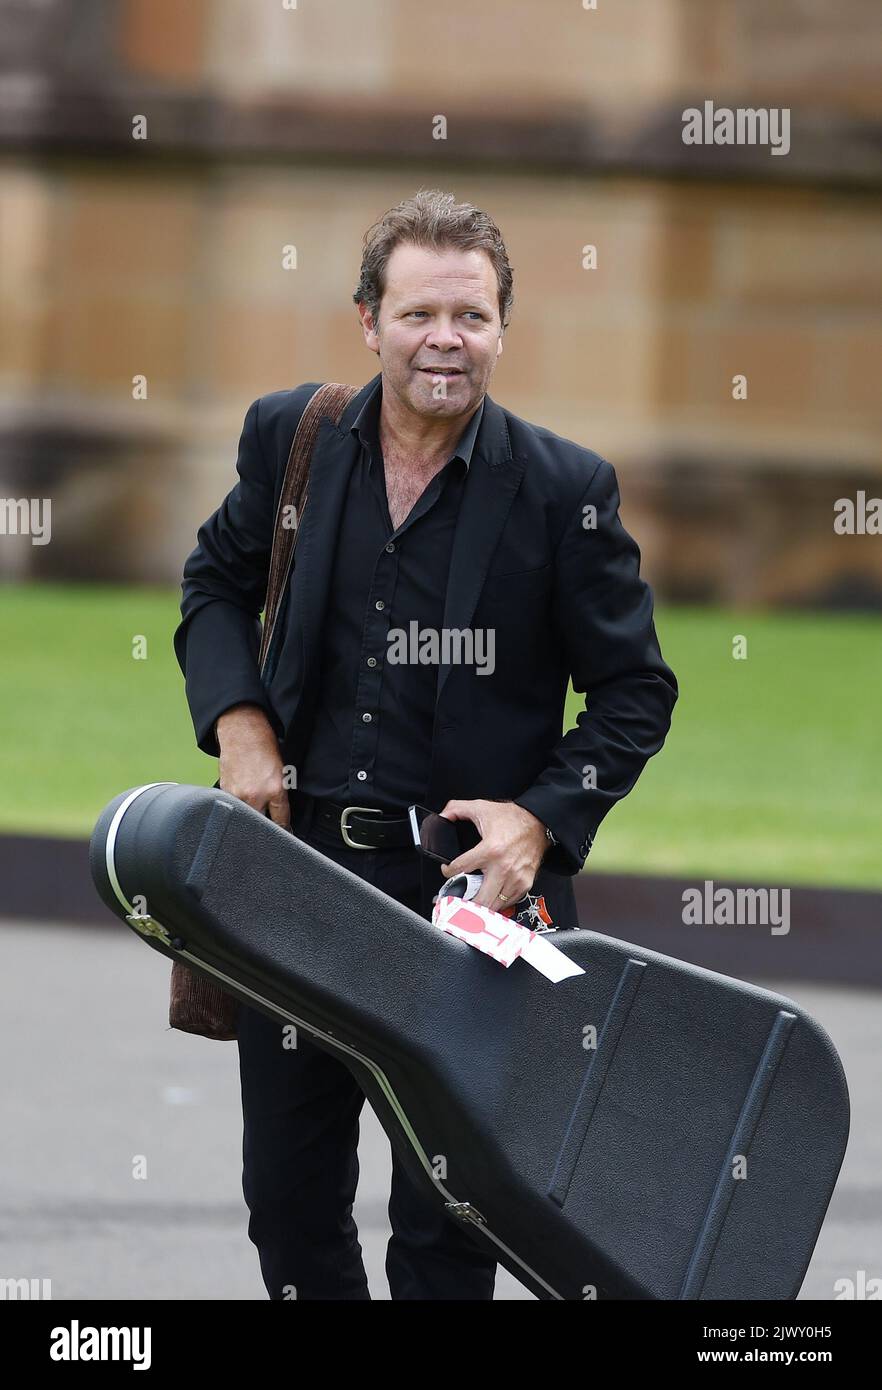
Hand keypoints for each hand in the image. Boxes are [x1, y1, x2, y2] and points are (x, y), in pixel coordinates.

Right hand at [216, 704, 290, 829]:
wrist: (242, 732)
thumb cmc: (264, 747)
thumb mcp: (282, 771)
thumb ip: (280, 794)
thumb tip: (279, 812)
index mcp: (275, 790)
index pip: (282, 822)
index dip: (285, 830)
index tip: (285, 834)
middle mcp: (256, 796)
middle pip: (262, 825)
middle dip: (266, 826)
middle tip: (268, 824)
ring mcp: (238, 795)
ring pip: (246, 817)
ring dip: (251, 815)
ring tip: (254, 807)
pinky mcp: (224, 792)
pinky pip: (234, 807)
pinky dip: (238, 806)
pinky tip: (242, 796)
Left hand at [438, 798, 547, 910]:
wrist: (539, 822)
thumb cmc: (513, 818)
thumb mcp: (481, 807)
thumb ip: (457, 808)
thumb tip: (443, 815)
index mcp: (490, 850)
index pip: (460, 869)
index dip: (448, 871)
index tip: (447, 870)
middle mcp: (503, 867)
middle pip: (480, 899)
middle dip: (466, 901)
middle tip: (458, 897)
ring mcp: (516, 878)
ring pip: (494, 905)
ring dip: (482, 904)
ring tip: (473, 898)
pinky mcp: (525, 883)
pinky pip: (508, 903)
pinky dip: (498, 902)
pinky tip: (491, 895)